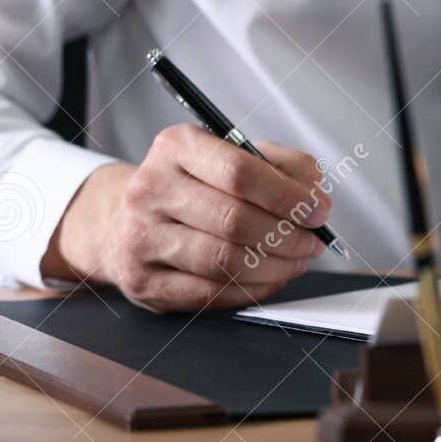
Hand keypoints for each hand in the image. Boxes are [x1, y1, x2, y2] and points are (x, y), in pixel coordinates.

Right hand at [43, 124, 331, 312]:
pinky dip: (251, 291)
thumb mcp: (235, 156)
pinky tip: (269, 279)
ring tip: (297, 261)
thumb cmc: (194, 186)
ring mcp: (140, 237)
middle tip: (313, 242)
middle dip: (288, 237)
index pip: (240, 172)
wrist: (122, 220)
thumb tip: (316, 196)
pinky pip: (210, 294)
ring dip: (275, 267)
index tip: (318, 211)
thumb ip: (283, 166)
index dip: (288, 196)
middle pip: (235, 220)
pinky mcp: (142, 282)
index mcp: (176, 147)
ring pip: (225, 261)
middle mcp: (150, 189)